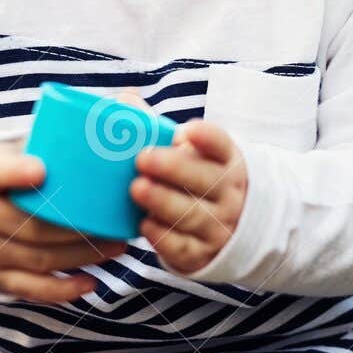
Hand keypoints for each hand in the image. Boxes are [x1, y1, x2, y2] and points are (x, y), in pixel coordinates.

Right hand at [0, 140, 127, 302]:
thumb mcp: (8, 152)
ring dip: (83, 256)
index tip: (41, 170)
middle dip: (80, 229)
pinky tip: (91, 283)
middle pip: (34, 226)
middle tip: (116, 225)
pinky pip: (31, 288)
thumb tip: (97, 136)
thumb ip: (40, 145)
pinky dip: (63, 289)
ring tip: (118, 248)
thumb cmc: (2, 174)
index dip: (17, 173)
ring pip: (40, 258)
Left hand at [131, 120, 247, 274]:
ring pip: (193, 214)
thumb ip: (157, 128)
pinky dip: (164, 237)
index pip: (222, 146)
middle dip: (174, 168)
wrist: (226, 228)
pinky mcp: (203, 253)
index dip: (207, 138)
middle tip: (143, 159)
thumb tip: (124, 99)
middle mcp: (228, 194)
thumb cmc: (196, 179)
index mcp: (226, 162)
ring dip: (164, 202)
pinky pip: (184, 247)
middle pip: (205, 179)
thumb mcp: (189, 153)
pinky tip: (144, 224)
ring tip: (138, 188)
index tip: (186, 130)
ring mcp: (218, 225)